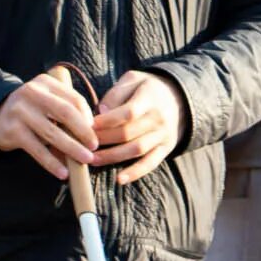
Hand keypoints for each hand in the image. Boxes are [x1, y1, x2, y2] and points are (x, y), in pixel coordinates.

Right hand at [0, 67, 98, 178]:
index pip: (74, 99)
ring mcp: (20, 111)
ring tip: (85, 160)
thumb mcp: (47, 101)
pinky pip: (37, 150)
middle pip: (65, 113)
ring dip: (72, 149)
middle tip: (94, 147)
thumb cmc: (32, 110)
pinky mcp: (13, 130)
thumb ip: (67, 109)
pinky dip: (52, 163)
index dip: (88, 117)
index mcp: (45, 83)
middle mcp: (32, 93)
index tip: (96, 132)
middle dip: (83, 132)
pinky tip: (63, 173)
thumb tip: (92, 132)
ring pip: (52, 133)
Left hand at [91, 70, 187, 186]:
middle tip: (82, 143)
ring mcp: (163, 135)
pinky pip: (150, 163)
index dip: (107, 121)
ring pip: (136, 149)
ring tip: (92, 160)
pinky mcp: (165, 149)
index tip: (87, 124)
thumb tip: (100, 112)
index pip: (128, 113)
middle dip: (103, 140)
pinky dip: (135, 173)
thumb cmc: (146, 88)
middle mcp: (158, 119)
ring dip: (112, 157)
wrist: (177, 98)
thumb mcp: (132, 80)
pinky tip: (119, 179)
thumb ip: (116, 93)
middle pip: (129, 133)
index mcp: (150, 98)